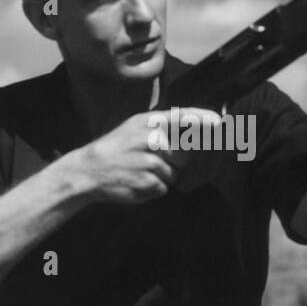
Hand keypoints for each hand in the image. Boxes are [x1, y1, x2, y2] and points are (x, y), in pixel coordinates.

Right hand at [67, 107, 224, 203]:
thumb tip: (191, 134)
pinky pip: (163, 187)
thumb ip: (160, 129)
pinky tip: (135, 181)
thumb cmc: (115, 150)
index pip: (181, 117)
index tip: (218, 121)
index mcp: (146, 122)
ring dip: (161, 177)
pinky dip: (152, 188)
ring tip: (138, 171)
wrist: (88, 170)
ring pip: (173, 173)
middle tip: (149, 162)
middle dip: (173, 162)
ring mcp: (150, 160)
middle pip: (183, 153)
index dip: (202, 119)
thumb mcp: (134, 129)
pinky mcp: (148, 180)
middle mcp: (150, 138)